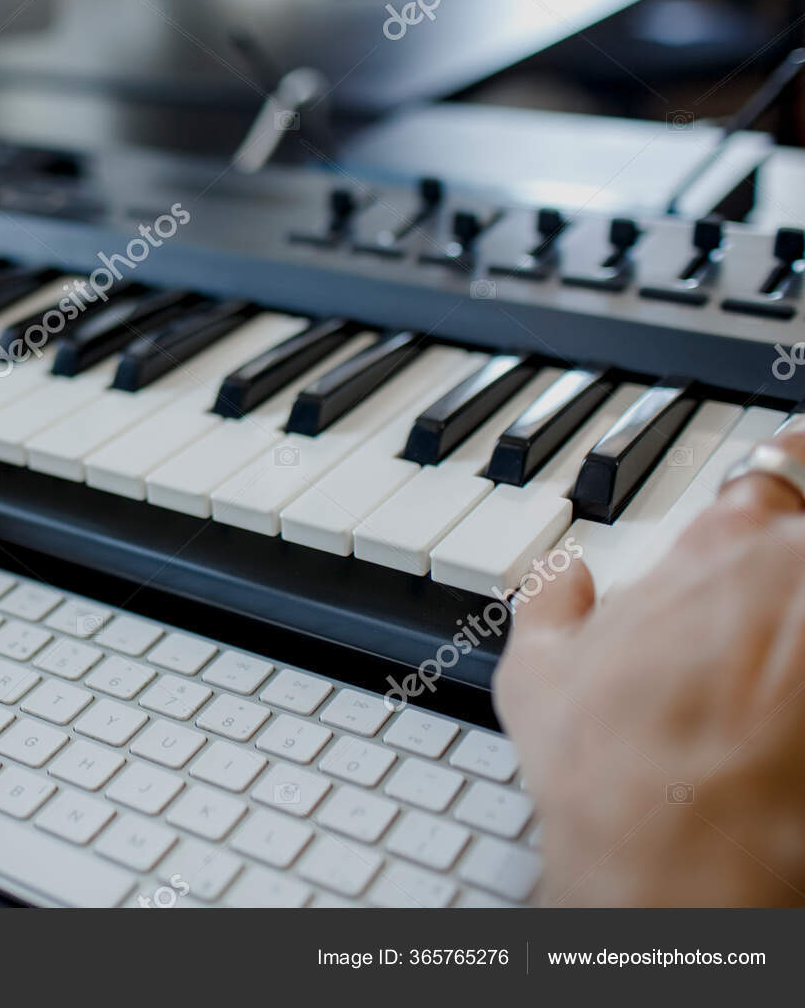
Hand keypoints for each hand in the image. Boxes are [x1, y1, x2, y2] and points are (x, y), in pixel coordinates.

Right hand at [495, 427, 804, 905]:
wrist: (675, 847)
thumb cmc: (610, 761)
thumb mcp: (538, 670)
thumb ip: (550, 599)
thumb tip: (562, 574)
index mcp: (721, 546)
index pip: (781, 469)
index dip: (787, 474)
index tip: (786, 487)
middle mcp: (795, 572)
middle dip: (794, 555)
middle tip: (775, 589)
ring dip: (802, 607)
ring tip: (781, 647)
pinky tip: (794, 704)